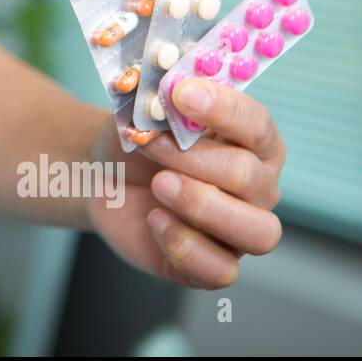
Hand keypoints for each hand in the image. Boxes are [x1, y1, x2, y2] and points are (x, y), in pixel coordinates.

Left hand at [86, 78, 284, 288]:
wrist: (102, 176)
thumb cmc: (136, 139)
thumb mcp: (143, 112)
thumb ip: (161, 100)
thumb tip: (171, 90)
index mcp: (252, 141)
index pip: (256, 124)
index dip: (222, 109)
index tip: (181, 93)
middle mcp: (257, 187)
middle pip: (250, 178)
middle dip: (195, 161)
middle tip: (154, 147)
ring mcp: (239, 229)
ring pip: (259, 232)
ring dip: (204, 206)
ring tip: (160, 186)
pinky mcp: (211, 264)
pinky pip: (222, 271)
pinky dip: (187, 246)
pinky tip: (156, 222)